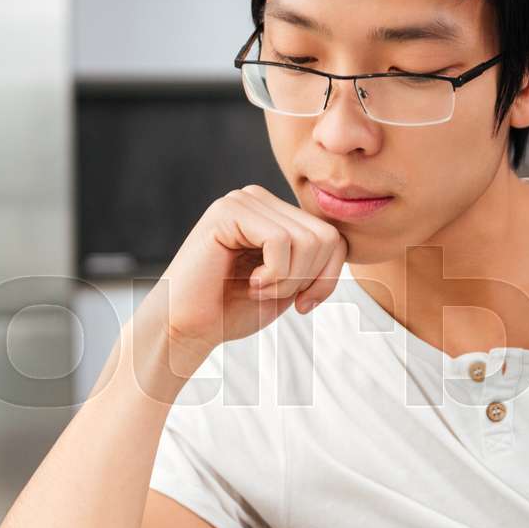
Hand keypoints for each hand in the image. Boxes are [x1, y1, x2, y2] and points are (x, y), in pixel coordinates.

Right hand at [147, 184, 348, 364]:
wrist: (186, 329)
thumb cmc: (232, 310)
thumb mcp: (290, 284)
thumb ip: (315, 260)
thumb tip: (342, 241)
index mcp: (275, 214)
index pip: (333, 236)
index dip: (328, 278)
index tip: (303, 304)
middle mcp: (259, 199)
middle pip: (326, 236)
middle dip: (308, 280)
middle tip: (271, 295)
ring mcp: (243, 200)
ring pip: (308, 240)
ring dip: (289, 280)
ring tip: (257, 289)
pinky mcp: (229, 211)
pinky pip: (282, 241)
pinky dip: (274, 275)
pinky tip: (248, 283)